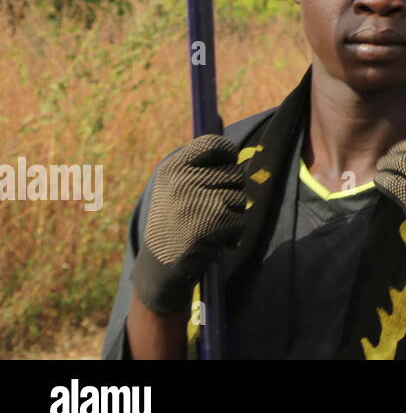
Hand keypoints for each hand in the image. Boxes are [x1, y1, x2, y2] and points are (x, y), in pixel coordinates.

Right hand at [133, 134, 244, 313]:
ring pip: (241, 197)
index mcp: (172, 168)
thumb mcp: (177, 190)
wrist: (158, 268)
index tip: (229, 161)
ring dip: (233, 215)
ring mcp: (195, 200)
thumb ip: (203, 170)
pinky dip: (234, 235)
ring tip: (210, 227)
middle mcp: (182, 180)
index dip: (228, 152)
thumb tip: (239, 152)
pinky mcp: (208, 222)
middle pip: (235, 173)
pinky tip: (215, 243)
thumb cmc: (176, 224)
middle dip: (232, 193)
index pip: (212, 143)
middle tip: (211, 211)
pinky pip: (240, 221)